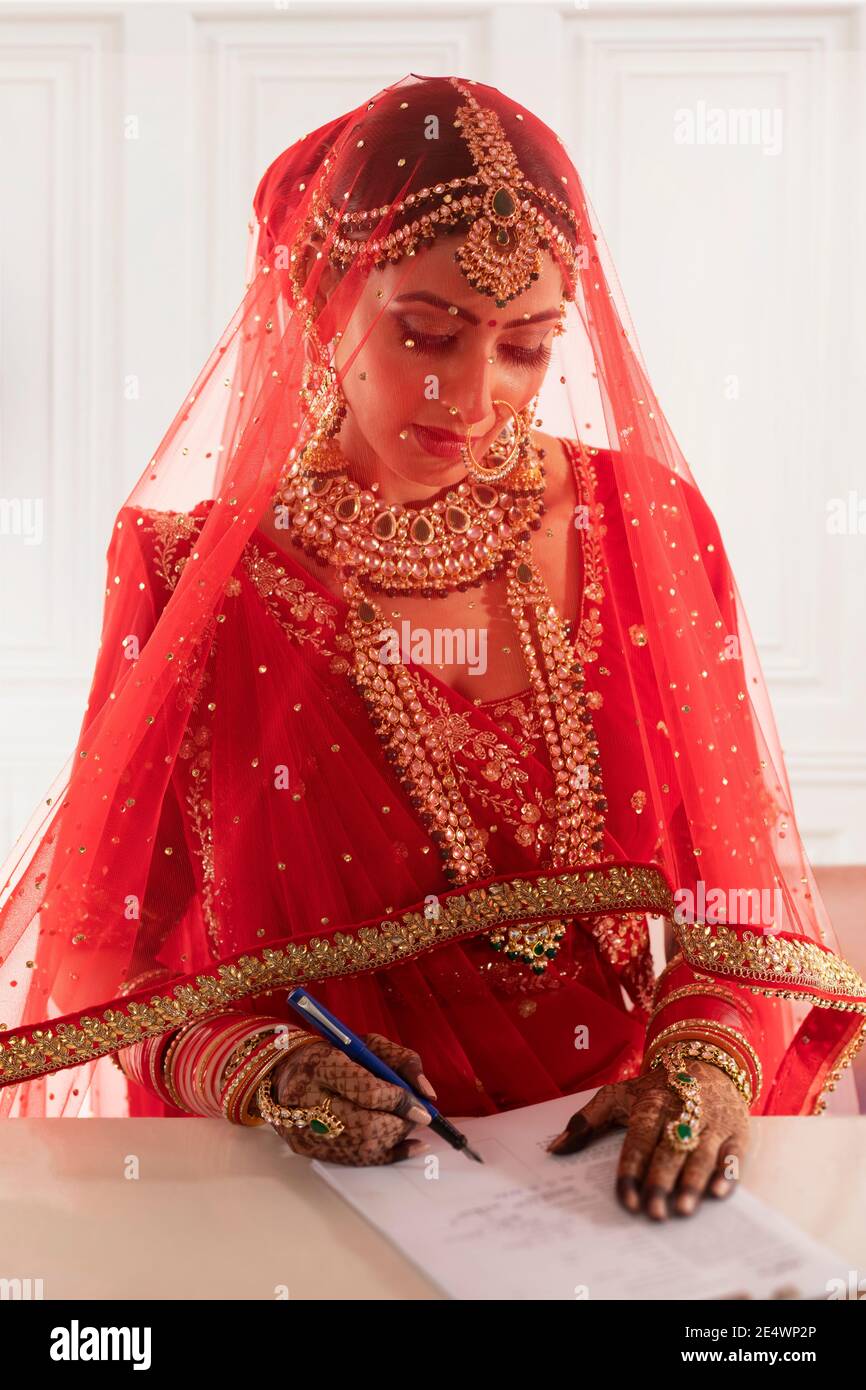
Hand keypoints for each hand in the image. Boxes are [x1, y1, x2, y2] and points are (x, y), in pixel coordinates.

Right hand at [267, 1031, 437, 1165]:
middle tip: (416, 1118)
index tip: (423, 1107)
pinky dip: (388, 1156)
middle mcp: (307, 1097)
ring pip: (361, 1147)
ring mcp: (303, 1128)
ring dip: (395, 1140)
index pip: (368, 1090)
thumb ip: (402, 1061)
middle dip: (400, 1125)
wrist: (286, 1073)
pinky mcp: (306, 1148)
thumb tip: (428, 1094)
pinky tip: (409, 1147)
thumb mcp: (367, 1044)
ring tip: (405, 1126)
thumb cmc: (335, 1055)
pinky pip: (353, 1161)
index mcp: (322, 1064)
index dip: (401, 1101)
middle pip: (365, 1125)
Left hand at [546, 1059, 749, 1218]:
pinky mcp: (735, 1131)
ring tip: (683, 1209)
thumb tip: (555, 1149)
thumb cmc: (655, 1088)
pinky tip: (718, 1192)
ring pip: (700, 1154)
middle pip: (669, 1150)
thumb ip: (585, 1122)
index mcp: (651, 1106)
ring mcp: (711, 1122)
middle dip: (660, 1181)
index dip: (631, 1170)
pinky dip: (727, 1173)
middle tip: (652, 1212)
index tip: (625, 1199)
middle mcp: (681, 1113)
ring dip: (692, 1182)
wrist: (707, 1061)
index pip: (638, 1141)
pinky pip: (733, 1154)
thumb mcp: (616, 1095)